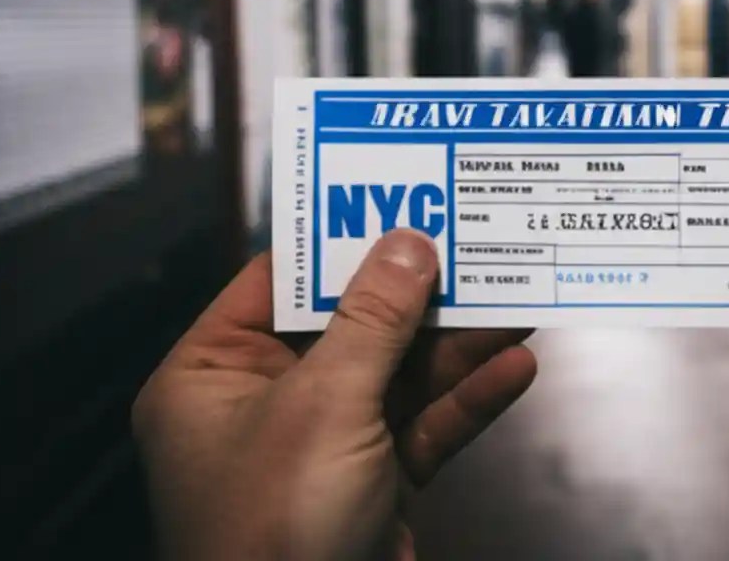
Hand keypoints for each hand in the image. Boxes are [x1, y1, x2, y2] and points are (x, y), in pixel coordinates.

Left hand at [132, 230, 536, 559]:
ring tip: (517, 296)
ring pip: (397, 375)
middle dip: (418, 293)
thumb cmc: (272, 531)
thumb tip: (407, 242)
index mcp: (212, 377)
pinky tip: (513, 367)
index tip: (398, 200)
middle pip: (349, 326)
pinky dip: (466, 401)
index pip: (277, 283)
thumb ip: (372, 320)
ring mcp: (321, 447)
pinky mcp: (371, 483)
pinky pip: (422, 427)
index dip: (339, 241)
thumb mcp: (323, 406)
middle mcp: (262, 406)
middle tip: (475, 242)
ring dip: (457, 344)